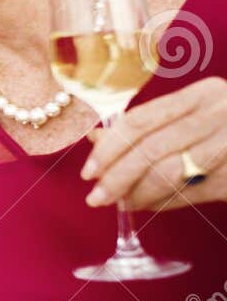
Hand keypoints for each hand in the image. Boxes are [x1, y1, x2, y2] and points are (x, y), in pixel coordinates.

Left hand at [83, 76, 226, 210]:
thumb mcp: (194, 119)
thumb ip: (149, 128)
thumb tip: (96, 141)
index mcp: (203, 95)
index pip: (141, 120)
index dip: (109, 148)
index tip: (88, 170)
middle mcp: (220, 114)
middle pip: (149, 148)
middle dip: (116, 177)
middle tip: (96, 197)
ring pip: (168, 172)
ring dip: (138, 193)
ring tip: (123, 203)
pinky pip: (190, 192)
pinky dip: (163, 202)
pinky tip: (149, 205)